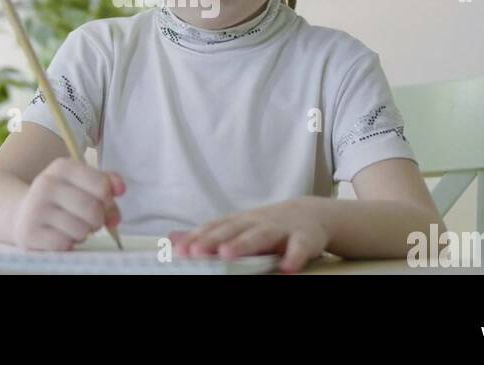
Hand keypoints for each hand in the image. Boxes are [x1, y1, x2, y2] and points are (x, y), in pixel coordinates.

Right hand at [13, 157, 125, 250]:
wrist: (20, 214)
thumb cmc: (61, 199)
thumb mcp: (81, 183)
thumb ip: (105, 183)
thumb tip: (121, 189)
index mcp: (63, 167)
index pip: (102, 185)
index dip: (108, 200)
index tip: (103, 204)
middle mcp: (46, 183)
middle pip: (93, 209)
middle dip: (98, 220)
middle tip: (91, 221)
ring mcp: (35, 208)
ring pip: (81, 229)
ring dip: (83, 233)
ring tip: (73, 227)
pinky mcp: (29, 233)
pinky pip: (65, 244)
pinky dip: (69, 243)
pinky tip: (60, 235)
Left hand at [168, 197, 330, 272]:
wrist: (311, 214)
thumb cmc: (268, 226)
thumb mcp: (237, 227)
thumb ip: (208, 234)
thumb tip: (172, 238)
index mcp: (239, 222)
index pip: (215, 228)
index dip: (197, 237)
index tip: (179, 250)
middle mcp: (257, 223)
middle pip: (234, 230)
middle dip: (214, 240)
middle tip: (196, 252)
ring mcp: (281, 229)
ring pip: (262, 236)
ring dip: (244, 244)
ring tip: (227, 255)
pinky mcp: (304, 238)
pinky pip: (300, 247)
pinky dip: (293, 257)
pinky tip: (287, 268)